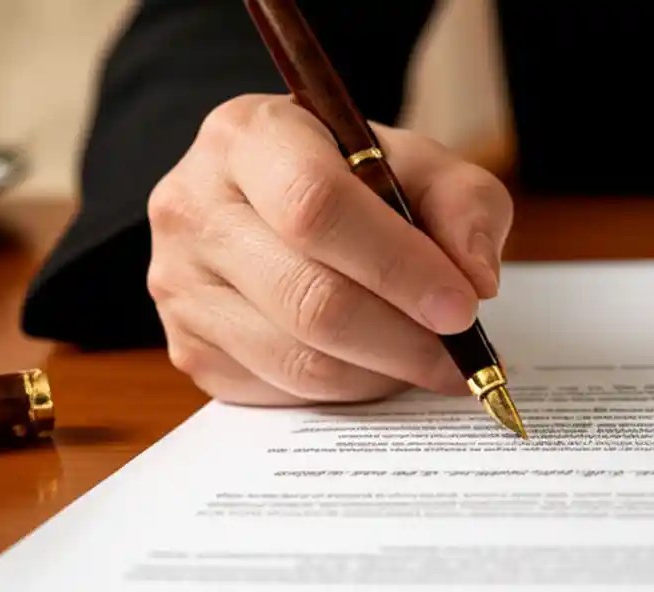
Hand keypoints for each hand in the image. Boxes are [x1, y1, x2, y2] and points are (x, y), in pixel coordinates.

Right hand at [146, 94, 512, 404]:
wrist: (277, 201)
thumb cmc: (354, 178)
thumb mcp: (420, 164)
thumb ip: (464, 206)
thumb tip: (474, 282)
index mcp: (248, 137)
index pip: (315, 207)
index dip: (397, 266)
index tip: (460, 307)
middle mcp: (195, 207)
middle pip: (307, 298)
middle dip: (403, 339)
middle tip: (460, 355)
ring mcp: (179, 283)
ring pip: (296, 359)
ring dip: (381, 374)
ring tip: (428, 361)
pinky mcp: (187, 345)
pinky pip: (279, 391)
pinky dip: (345, 391)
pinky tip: (376, 366)